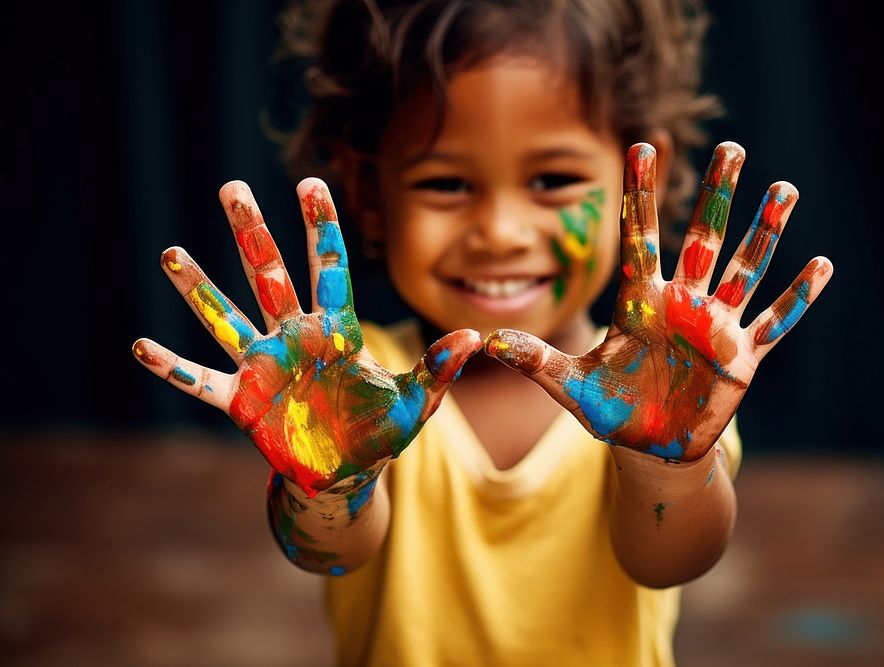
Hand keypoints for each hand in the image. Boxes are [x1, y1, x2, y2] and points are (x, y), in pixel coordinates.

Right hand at [133, 179, 480, 494]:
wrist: (346, 475)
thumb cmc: (380, 434)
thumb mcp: (415, 402)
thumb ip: (439, 368)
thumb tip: (473, 337)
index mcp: (337, 332)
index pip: (327, 269)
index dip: (319, 228)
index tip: (311, 183)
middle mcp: (295, 339)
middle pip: (269, 277)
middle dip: (252, 234)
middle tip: (231, 188)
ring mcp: (265, 367)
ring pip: (227, 319)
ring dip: (199, 290)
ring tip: (171, 254)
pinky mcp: (243, 402)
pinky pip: (201, 381)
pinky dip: (173, 368)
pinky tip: (141, 346)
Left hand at [485, 142, 832, 460]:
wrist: (650, 447)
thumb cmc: (612, 411)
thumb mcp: (570, 387)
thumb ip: (536, 361)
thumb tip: (487, 339)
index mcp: (641, 304)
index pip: (639, 238)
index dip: (640, 195)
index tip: (639, 146)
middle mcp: (682, 304)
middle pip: (703, 239)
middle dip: (717, 196)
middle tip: (732, 147)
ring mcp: (715, 327)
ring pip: (744, 268)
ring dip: (764, 232)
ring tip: (784, 188)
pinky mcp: (742, 357)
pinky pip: (774, 322)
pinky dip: (796, 298)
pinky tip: (821, 263)